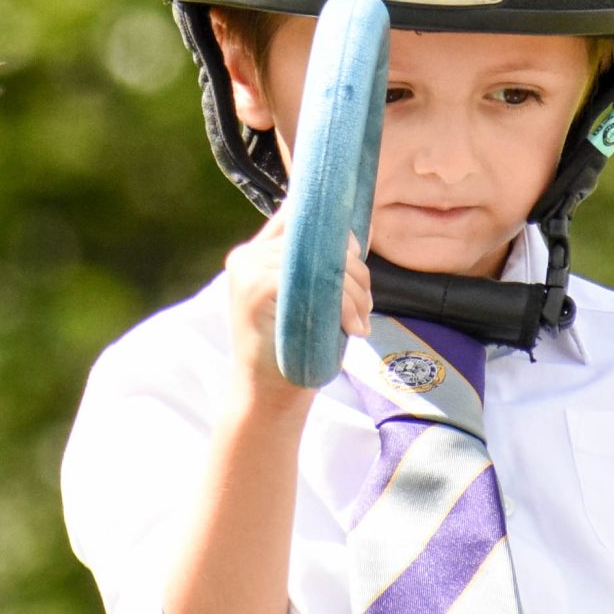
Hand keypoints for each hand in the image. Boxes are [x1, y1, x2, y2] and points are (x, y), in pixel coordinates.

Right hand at [224, 209, 371, 401]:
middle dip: (354, 272)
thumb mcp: (313, 298)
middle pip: (319, 240)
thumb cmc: (296, 347)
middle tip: (367, 304)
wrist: (269, 395)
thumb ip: (325, 265)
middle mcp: (247, 255)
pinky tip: (351, 328)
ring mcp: (248, 269)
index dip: (332, 226)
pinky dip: (342, 305)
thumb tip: (359, 230)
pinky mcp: (256, 287)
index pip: (297, 217)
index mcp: (256, 254)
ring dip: (353, 293)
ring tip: (359, 323)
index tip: (356, 249)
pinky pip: (315, 281)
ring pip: (322, 261)